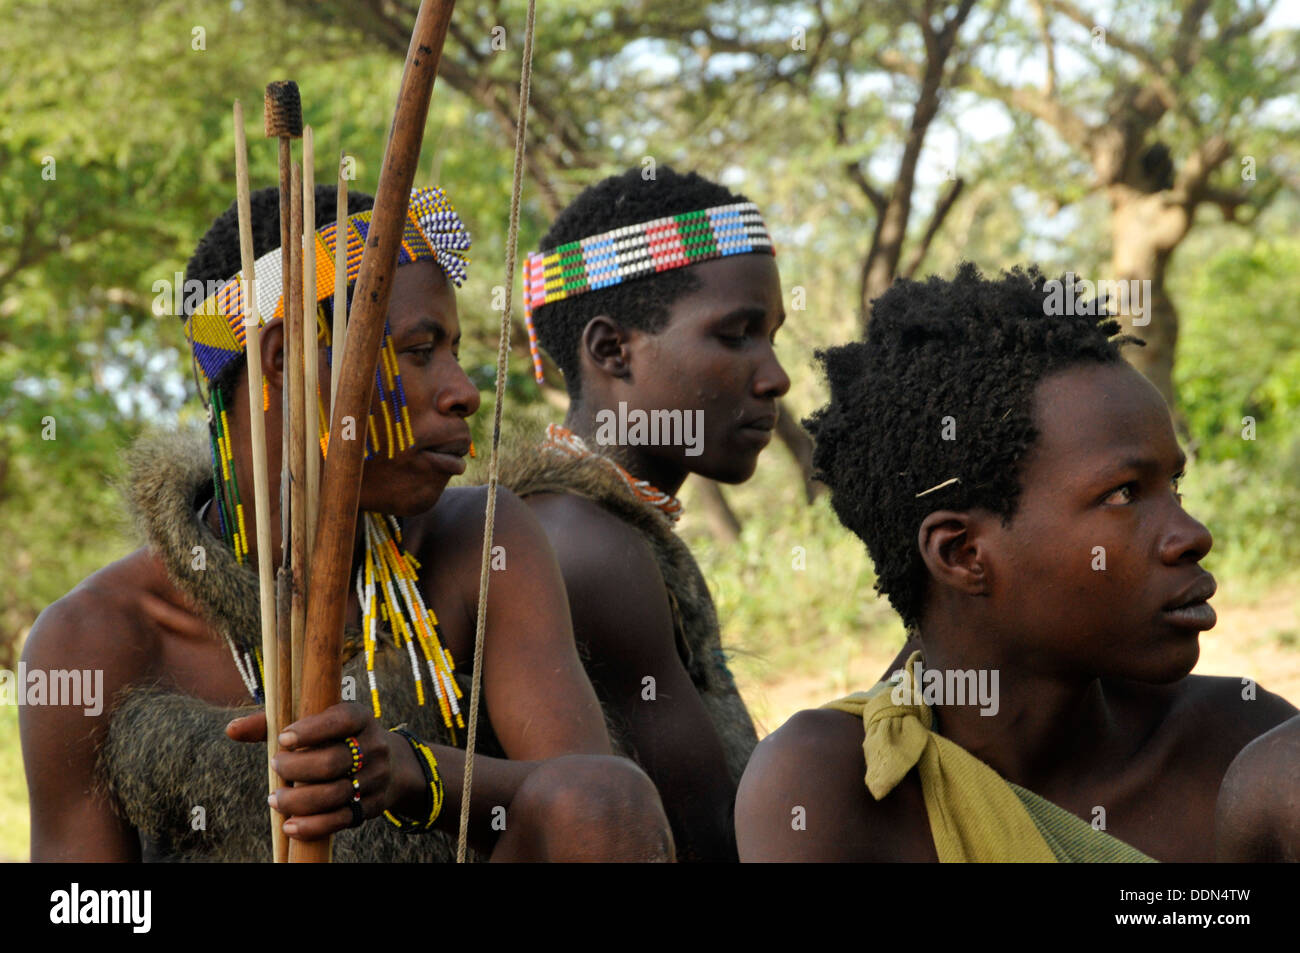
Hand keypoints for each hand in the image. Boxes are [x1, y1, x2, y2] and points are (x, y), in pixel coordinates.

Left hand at [226, 703, 412, 840]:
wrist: (390, 763)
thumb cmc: (335, 738)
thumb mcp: (315, 722)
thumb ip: (272, 724)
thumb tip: (232, 729)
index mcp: (359, 717)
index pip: (340, 720)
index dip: (311, 731)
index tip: (283, 739)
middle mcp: (373, 746)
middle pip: (333, 762)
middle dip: (297, 769)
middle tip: (275, 767)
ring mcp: (376, 777)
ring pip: (336, 794)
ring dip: (299, 801)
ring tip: (275, 800)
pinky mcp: (372, 805)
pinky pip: (342, 819)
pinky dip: (314, 826)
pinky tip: (290, 826)